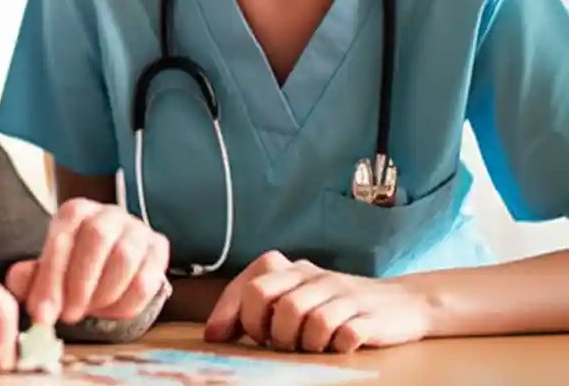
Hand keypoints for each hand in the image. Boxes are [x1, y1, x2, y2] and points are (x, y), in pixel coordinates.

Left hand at [6, 198, 169, 324]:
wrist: (109, 259)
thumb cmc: (72, 265)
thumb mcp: (48, 268)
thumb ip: (29, 276)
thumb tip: (18, 281)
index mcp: (75, 211)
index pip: (62, 238)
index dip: (50, 280)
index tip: (43, 314)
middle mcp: (108, 212)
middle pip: (97, 238)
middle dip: (80, 284)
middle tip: (69, 316)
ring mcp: (137, 228)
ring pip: (125, 257)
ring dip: (104, 294)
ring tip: (90, 311)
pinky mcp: (158, 248)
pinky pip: (148, 279)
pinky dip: (127, 304)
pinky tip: (111, 312)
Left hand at [205, 250, 431, 352]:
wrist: (404, 303)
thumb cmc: (338, 304)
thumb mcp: (298, 296)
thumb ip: (259, 306)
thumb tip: (214, 332)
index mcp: (294, 270)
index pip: (251, 285)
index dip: (231, 313)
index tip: (222, 336)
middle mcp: (316, 278)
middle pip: (274, 300)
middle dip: (267, 329)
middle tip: (275, 343)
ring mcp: (344, 296)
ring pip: (306, 318)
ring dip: (299, 341)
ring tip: (307, 347)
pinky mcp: (370, 317)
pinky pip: (342, 334)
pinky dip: (333, 346)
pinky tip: (335, 346)